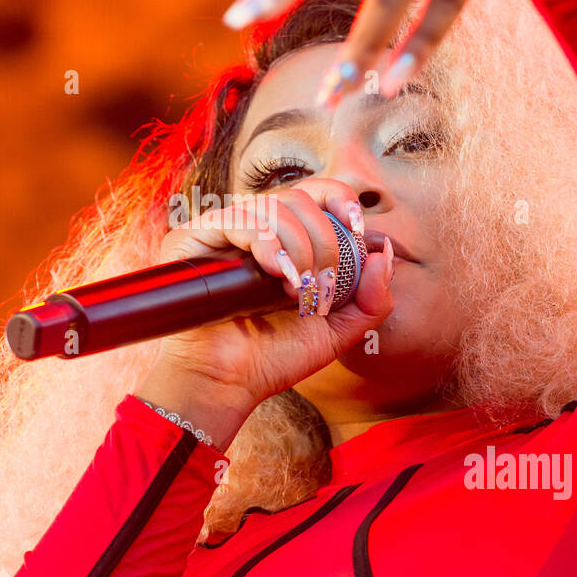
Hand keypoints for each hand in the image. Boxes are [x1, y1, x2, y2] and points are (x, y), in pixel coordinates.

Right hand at [135, 181, 393, 449]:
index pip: (315, 193)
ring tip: (296, 289)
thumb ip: (372, 299)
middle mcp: (254, 229)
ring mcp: (222, 231)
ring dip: (299, 246)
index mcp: (286, 241)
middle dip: (324, 240)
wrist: (226, 384)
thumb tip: (384, 250)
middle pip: (300, 197)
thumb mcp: (337, 332)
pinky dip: (267, 242)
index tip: (357, 228)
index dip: (340, 199)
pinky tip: (275, 274)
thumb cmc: (274, 358)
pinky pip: (238, 218)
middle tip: (321, 284)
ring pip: (273, 205)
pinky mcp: (193, 238)